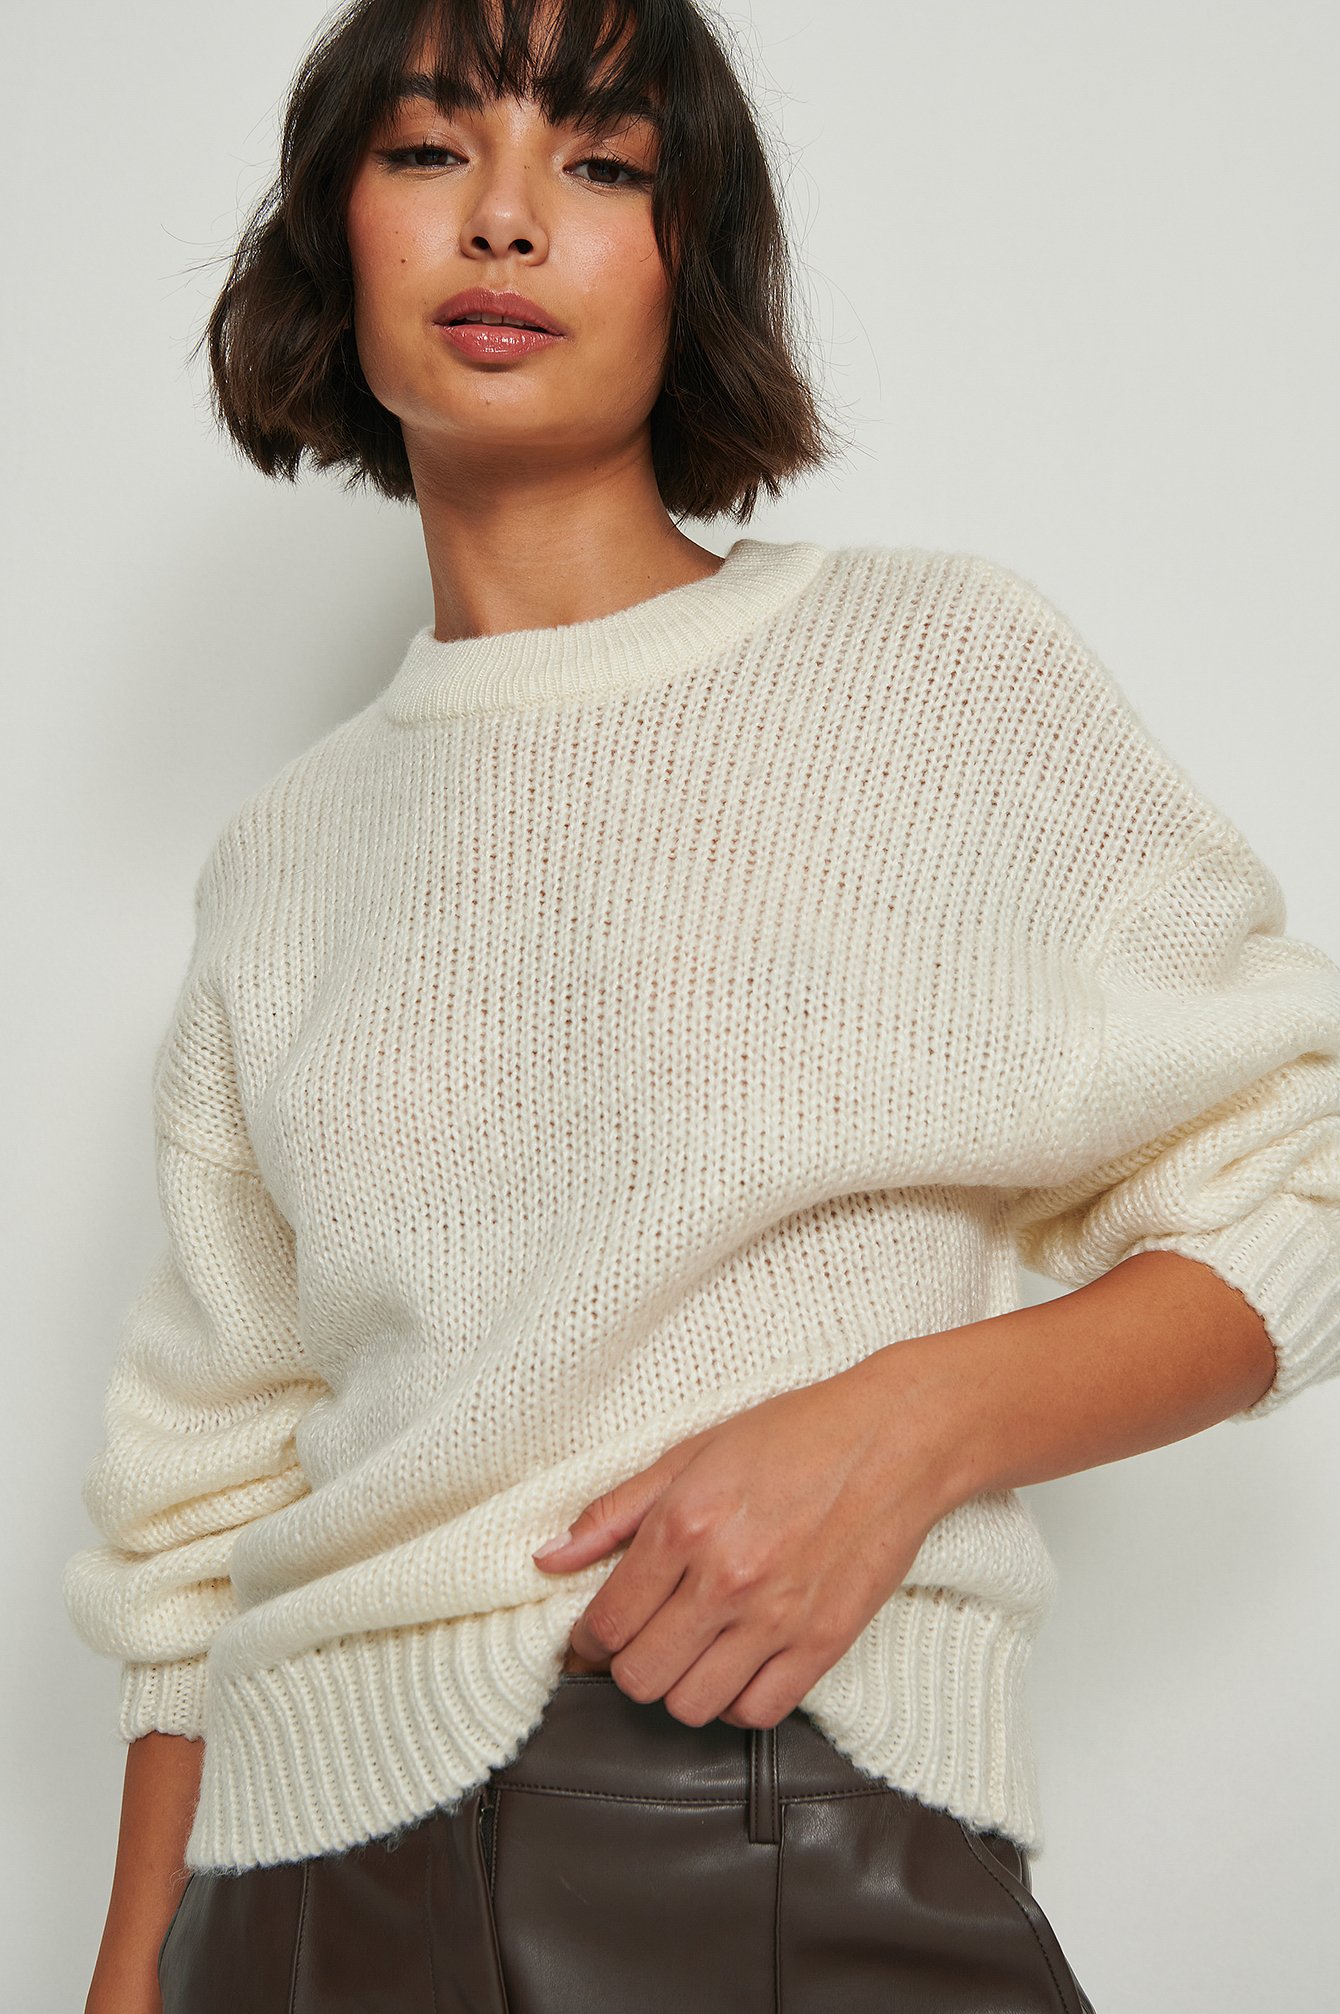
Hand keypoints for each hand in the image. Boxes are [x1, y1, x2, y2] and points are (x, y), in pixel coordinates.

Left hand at [531, 1350, 955, 1728]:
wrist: (895, 1439)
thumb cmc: (795, 1434)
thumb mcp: (692, 1452)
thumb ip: (615, 1510)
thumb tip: (550, 1559)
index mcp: (684, 1525)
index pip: (606, 1623)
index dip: (588, 1636)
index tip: (598, 1629)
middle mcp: (725, 1579)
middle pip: (640, 1676)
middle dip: (629, 1664)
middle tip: (644, 1638)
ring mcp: (777, 1619)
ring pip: (692, 1707)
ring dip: (680, 1687)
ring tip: (691, 1652)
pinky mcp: (824, 1644)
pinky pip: (758, 1713)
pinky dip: (737, 1702)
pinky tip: (737, 1666)